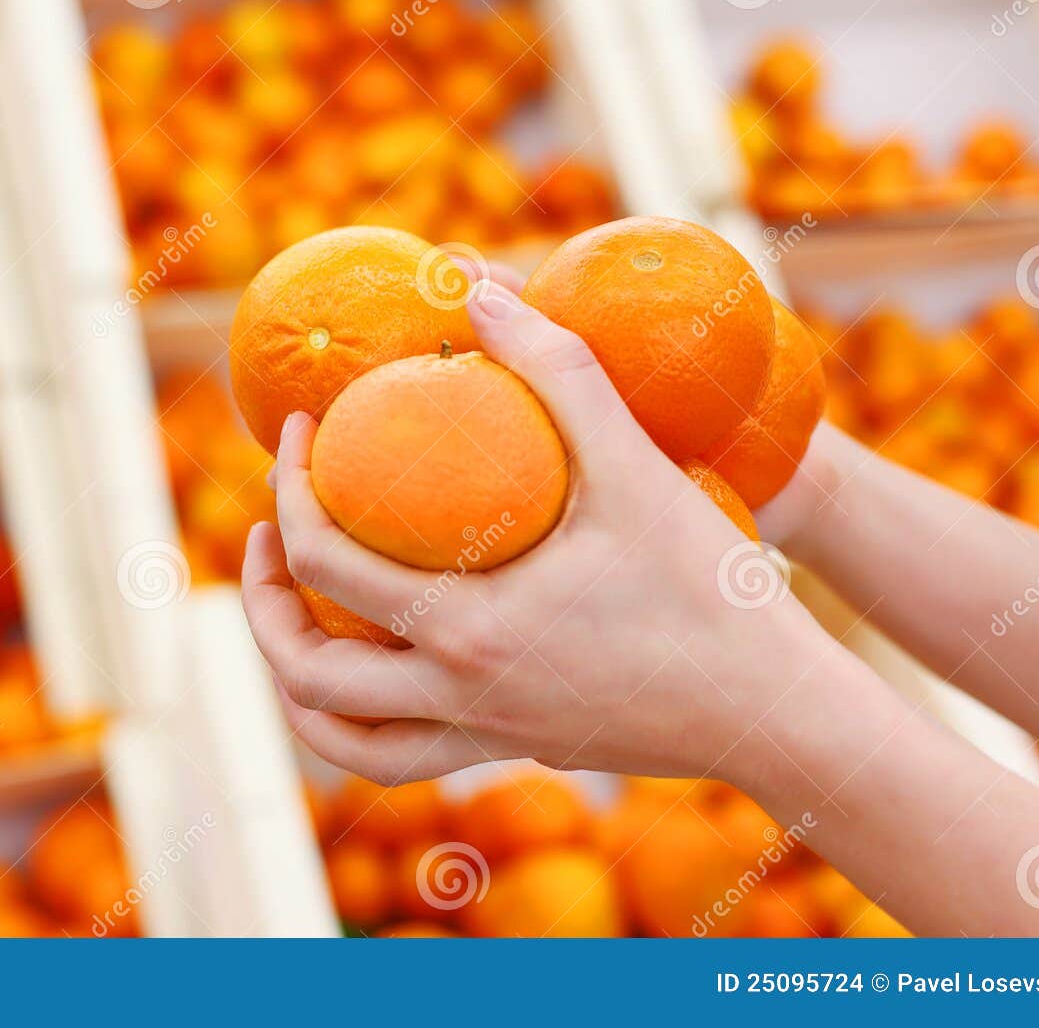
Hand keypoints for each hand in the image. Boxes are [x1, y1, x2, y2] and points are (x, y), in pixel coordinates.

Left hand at [240, 283, 837, 786]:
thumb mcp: (635, 464)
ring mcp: (482, 736)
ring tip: (295, 607)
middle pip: (304, 672)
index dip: (289, 489)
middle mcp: (458, 698)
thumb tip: (473, 283)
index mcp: (468, 630)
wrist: (778, 710)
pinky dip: (357, 720)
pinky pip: (398, 756)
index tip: (301, 434)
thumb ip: (555, 366)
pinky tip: (378, 655)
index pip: (324, 563)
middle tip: (263, 532)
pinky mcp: (511, 751)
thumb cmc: (713, 586)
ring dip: (293, 676)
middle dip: (260, 599)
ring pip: (340, 740)